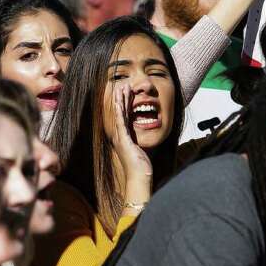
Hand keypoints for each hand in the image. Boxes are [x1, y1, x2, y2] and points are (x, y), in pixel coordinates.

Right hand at [110, 84, 152, 208]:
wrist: (139, 179)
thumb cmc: (142, 170)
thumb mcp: (143, 153)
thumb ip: (142, 145)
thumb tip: (146, 142)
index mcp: (125, 139)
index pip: (124, 117)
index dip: (125, 104)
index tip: (126, 93)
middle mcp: (120, 137)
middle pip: (120, 113)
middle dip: (121, 99)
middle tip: (122, 85)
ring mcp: (120, 138)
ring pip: (119, 115)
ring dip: (120, 101)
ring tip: (121, 88)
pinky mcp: (124, 140)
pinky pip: (121, 122)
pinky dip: (120, 111)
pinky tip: (120, 102)